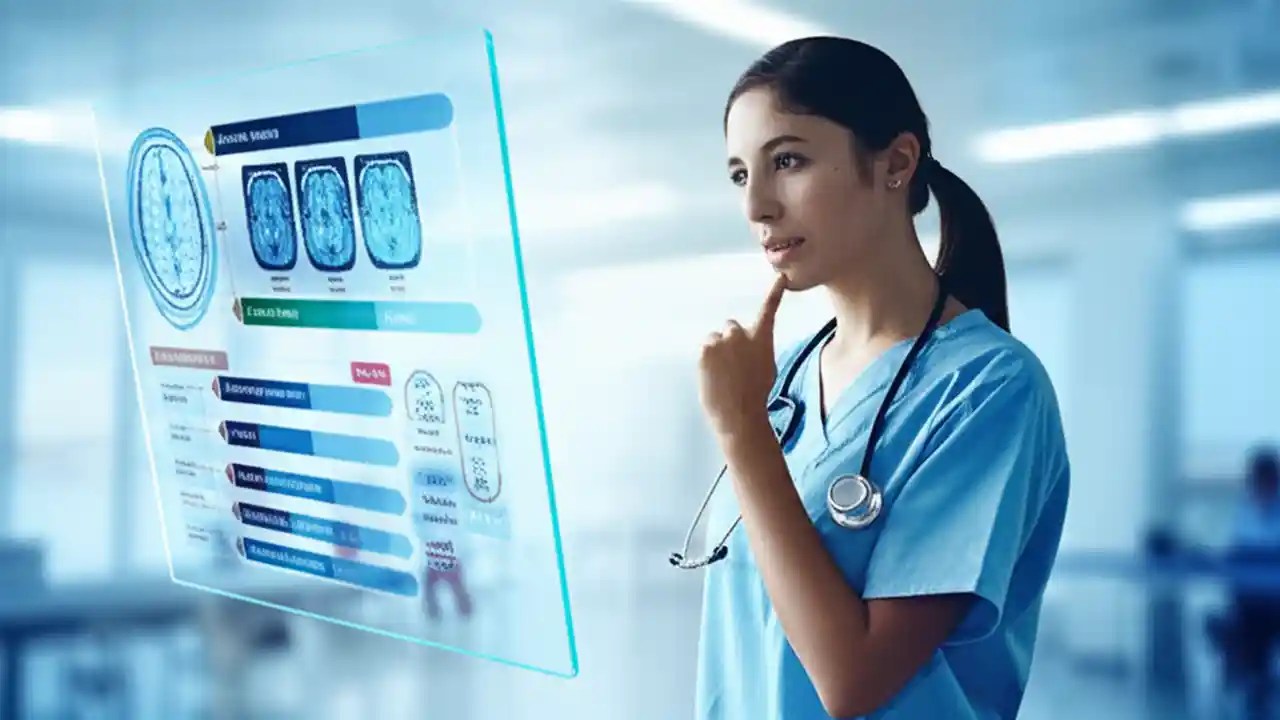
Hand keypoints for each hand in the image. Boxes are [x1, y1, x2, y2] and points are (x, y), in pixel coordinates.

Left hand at [698, 273, 788, 437]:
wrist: (739, 414)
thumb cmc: (755, 396)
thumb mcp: (765, 368)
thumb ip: (756, 350)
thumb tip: (744, 349)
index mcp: (761, 338)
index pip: (768, 309)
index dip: (774, 292)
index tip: (781, 277)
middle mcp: (741, 334)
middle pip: (731, 327)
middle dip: (731, 340)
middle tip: (733, 364)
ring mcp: (721, 340)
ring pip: (715, 339)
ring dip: (717, 350)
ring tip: (723, 375)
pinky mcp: (705, 349)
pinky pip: (705, 349)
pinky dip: (707, 360)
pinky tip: (714, 377)